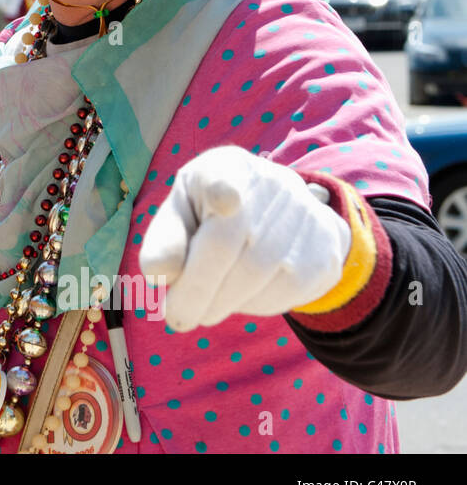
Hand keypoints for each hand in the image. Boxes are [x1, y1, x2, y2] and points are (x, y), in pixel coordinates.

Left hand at [138, 147, 349, 330]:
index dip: (224, 191)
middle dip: (195, 292)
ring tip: (207, 303)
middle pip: (226, 246)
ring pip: (255, 278)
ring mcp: (305, 221)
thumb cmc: (211, 213)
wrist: (281, 211)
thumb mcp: (181, 212)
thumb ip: (164, 239)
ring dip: (221, 303)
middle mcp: (271, 186)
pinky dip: (253, 306)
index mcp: (225, 168)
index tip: (227, 200)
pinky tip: (242, 294)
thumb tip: (160, 274)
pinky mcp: (324, 256)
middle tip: (178, 317)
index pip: (225, 178)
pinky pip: (284, 295)